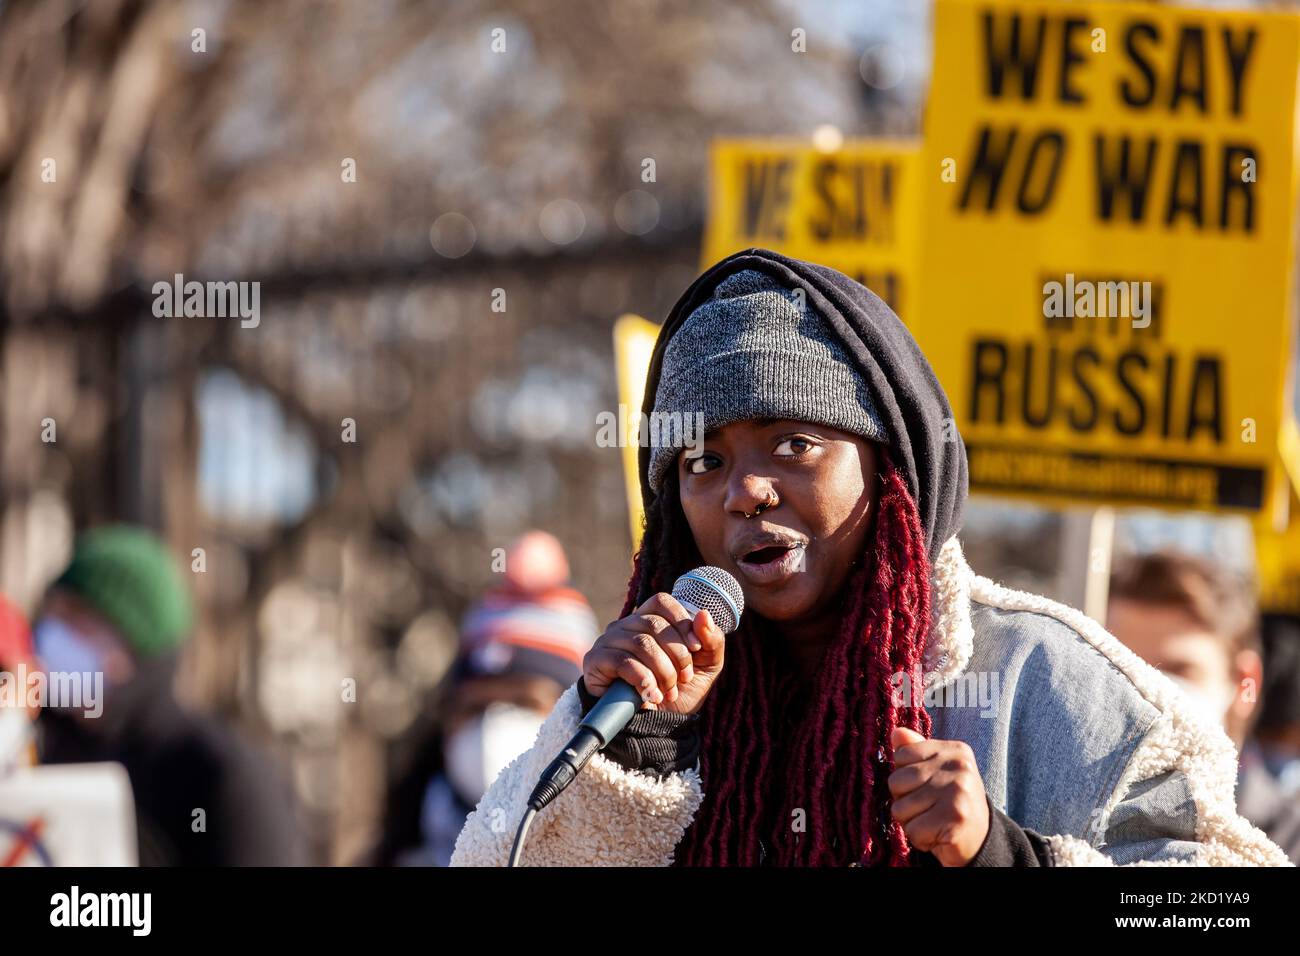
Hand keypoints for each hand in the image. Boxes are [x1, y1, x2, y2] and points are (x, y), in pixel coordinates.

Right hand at [582, 592, 726, 715]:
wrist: (658, 727)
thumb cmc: (679, 692)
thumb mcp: (705, 667)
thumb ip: (711, 641)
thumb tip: (704, 614)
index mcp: (649, 620)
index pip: (661, 602)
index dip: (681, 621)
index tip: (696, 648)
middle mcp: (626, 626)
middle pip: (653, 624)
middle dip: (677, 655)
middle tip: (684, 678)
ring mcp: (608, 641)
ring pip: (641, 643)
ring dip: (663, 672)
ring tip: (669, 692)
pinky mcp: (596, 661)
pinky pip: (622, 661)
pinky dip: (644, 680)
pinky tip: (652, 695)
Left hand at [888, 726, 989, 865]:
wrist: (981, 839)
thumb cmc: (951, 801)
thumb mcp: (936, 771)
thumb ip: (915, 750)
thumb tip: (896, 732)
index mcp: (954, 750)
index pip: (901, 755)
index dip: (905, 778)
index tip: (927, 787)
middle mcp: (959, 767)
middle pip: (896, 781)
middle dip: (904, 800)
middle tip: (928, 808)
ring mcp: (957, 791)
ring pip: (900, 808)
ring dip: (911, 822)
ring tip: (933, 821)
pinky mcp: (953, 818)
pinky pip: (912, 830)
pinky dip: (920, 839)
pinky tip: (937, 834)